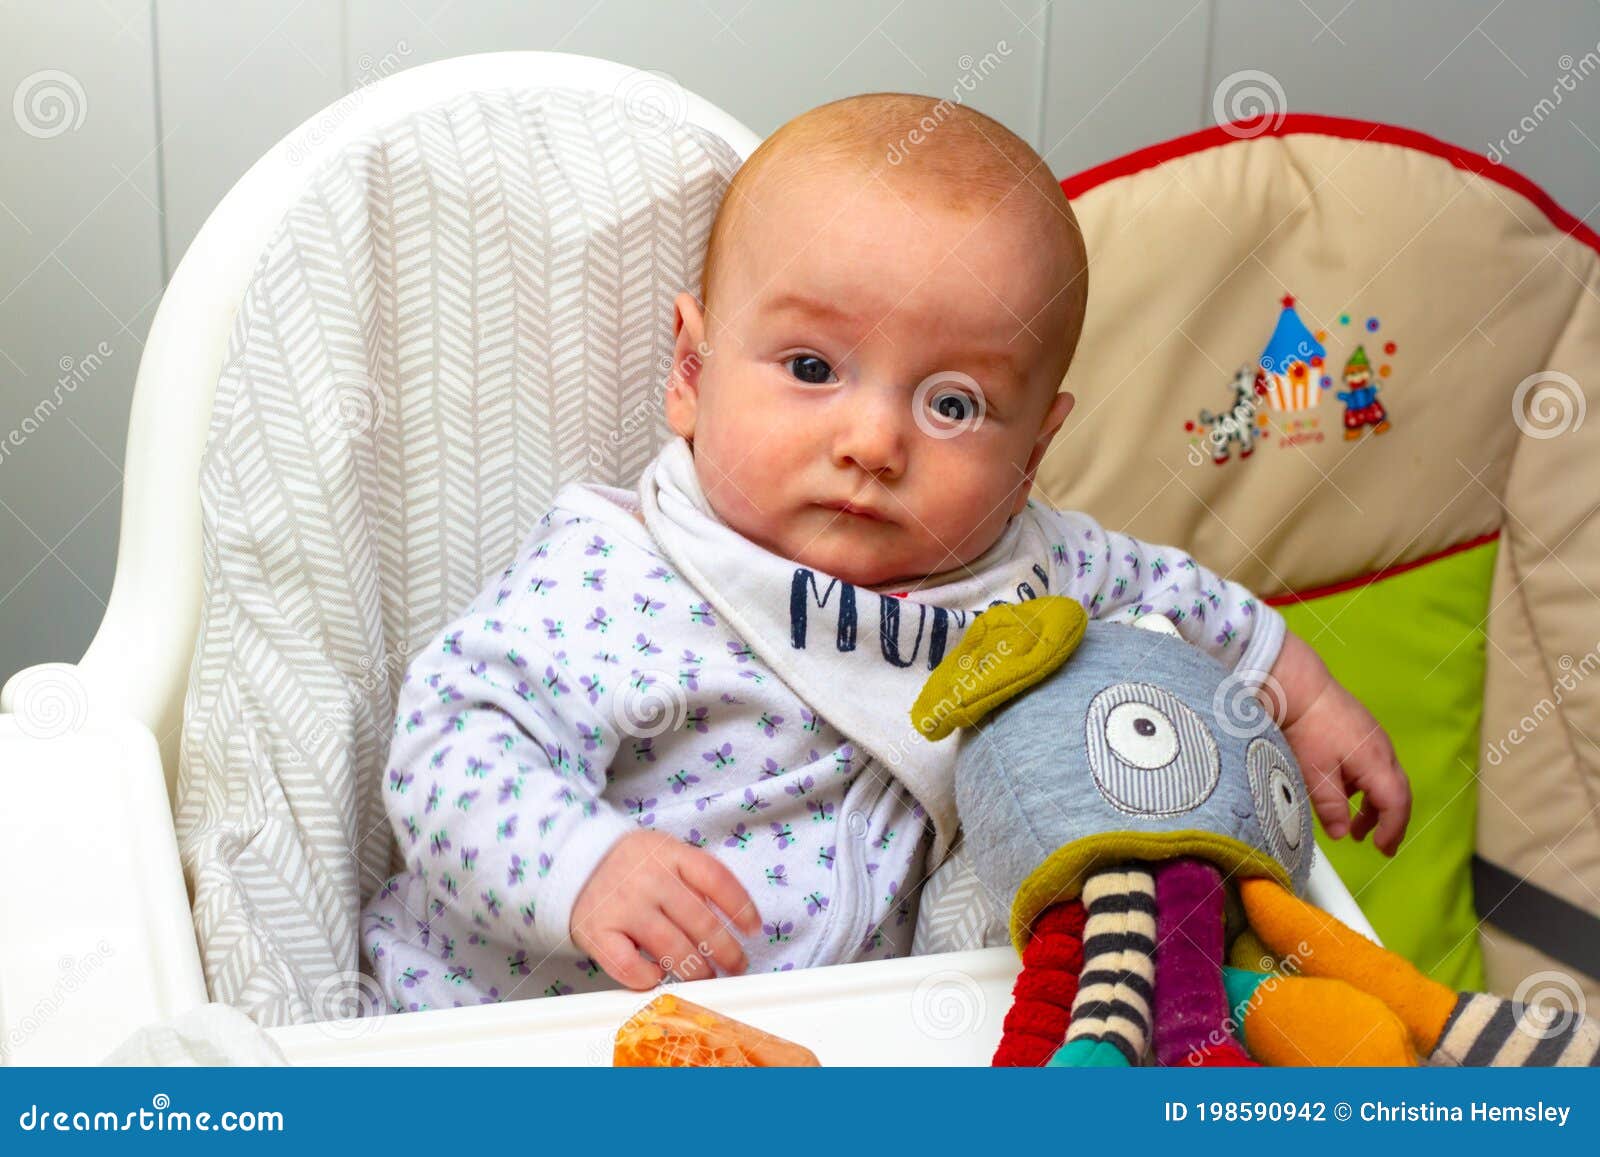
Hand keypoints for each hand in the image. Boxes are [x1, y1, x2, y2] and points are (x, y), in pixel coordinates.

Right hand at [571, 830, 760, 989]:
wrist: (573, 865)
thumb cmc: (631, 866)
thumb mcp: (665, 853)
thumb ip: (694, 878)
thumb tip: (733, 921)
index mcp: (669, 853)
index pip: (716, 879)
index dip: (741, 908)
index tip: (753, 931)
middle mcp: (648, 878)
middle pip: (700, 922)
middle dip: (727, 952)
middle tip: (736, 966)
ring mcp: (623, 906)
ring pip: (672, 949)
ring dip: (697, 971)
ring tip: (707, 978)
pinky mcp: (598, 933)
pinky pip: (631, 967)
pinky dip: (649, 978)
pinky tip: (658, 976)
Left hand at [1266, 631, 1412, 855]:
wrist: (1298, 685)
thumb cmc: (1307, 727)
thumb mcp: (1315, 774)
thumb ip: (1331, 807)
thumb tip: (1341, 832)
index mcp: (1376, 762)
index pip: (1397, 804)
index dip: (1393, 830)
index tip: (1383, 850)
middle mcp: (1382, 749)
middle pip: (1397, 792)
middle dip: (1390, 822)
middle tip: (1380, 845)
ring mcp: (1373, 737)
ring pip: (1384, 779)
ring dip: (1374, 805)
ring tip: (1355, 827)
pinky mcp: (1360, 729)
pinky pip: (1372, 765)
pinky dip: (1365, 786)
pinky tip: (1344, 792)